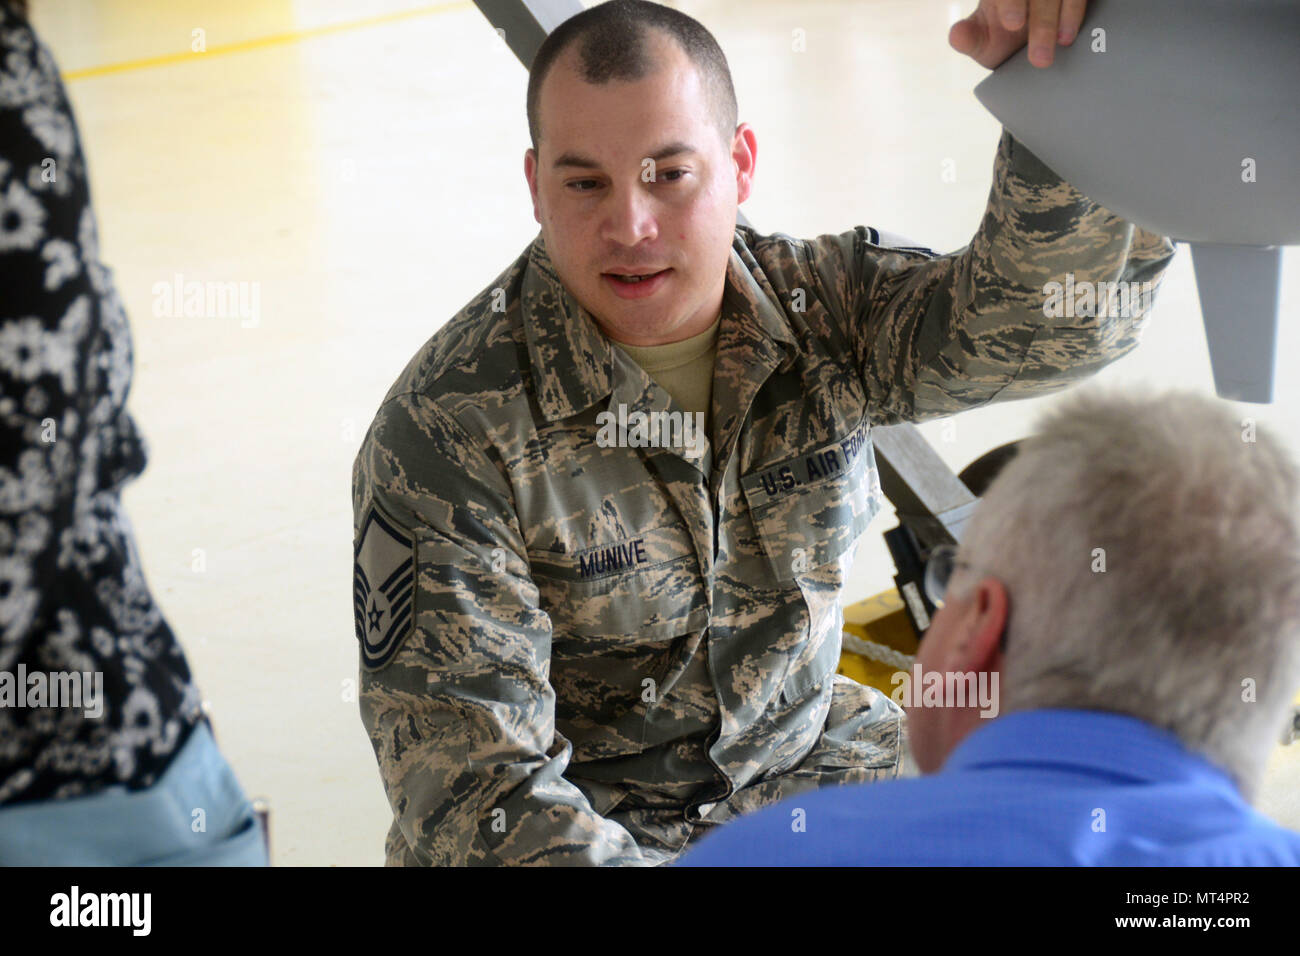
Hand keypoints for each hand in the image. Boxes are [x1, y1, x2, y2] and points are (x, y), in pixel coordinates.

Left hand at [949, 0, 1087, 68]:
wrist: (1026, 39)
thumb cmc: (1002, 36)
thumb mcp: (983, 40)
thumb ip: (969, 38)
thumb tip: (957, 35)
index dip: (1009, 2)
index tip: (1013, 24)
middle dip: (1042, 21)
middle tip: (1040, 56)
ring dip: (1066, 13)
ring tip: (1064, 42)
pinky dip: (1079, 9)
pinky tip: (1074, 31)